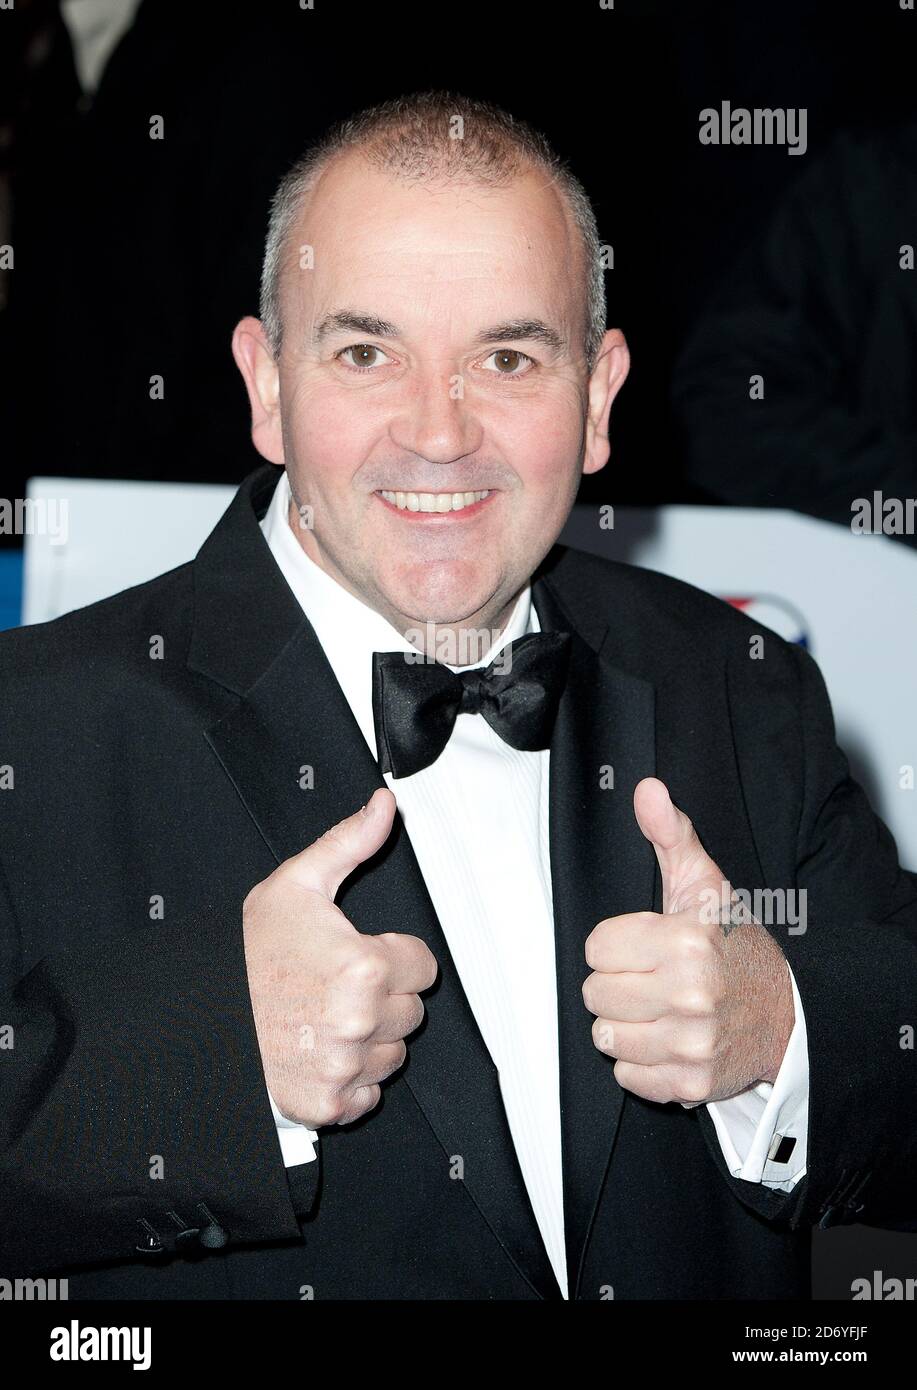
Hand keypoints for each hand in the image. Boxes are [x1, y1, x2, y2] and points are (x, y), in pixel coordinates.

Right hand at [242, 788, 437, 1127]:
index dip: (394, 956)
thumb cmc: (246, 955)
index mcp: (365, 966)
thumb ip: (349, 844)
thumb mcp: (296, 885)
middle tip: (336, 985)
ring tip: (324, 1017)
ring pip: (393, 1053)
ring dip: (370, 1038)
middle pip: (411, 1011)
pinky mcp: (331, 1103)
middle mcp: (361, 1020)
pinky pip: (368, 1093)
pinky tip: (318, 1051)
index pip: (425, 966)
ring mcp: (346, 1066)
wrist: (198, 1016)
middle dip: (383, 996)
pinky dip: (349, 1078)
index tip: (361, 955)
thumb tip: (383, 806)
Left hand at [583, 777, 793, 1105]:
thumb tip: (646, 789)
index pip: (596, 948)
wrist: (790, 1016)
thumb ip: (670, 834)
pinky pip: (627, 1075)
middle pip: (594, 994)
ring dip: (626, 1025)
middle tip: (652, 979)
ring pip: (606, 1037)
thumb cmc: (735, 946)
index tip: (645, 946)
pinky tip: (668, 1041)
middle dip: (617, 985)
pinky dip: (641, 1063)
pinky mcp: (690, 1084)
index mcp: (686, 940)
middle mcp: (689, 994)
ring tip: (659, 1010)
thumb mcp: (704, 886)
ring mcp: (691, 1043)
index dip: (616, 946)